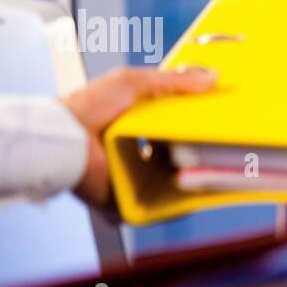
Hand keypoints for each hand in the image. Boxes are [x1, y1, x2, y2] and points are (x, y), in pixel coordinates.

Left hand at [60, 65, 217, 207]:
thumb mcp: (133, 82)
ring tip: (213, 175)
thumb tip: (211, 78)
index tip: (218, 129)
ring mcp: (130, 181)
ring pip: (170, 186)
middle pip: (176, 160)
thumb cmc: (89, 106)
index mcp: (134, 128)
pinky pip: (155, 208)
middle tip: (223, 155)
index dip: (194, 131)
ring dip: (189, 183)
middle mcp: (133, 156)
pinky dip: (173, 206)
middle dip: (196, 159)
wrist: (64, 137)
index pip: (173, 132)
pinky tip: (192, 196)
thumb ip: (172, 81)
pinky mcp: (126, 202)